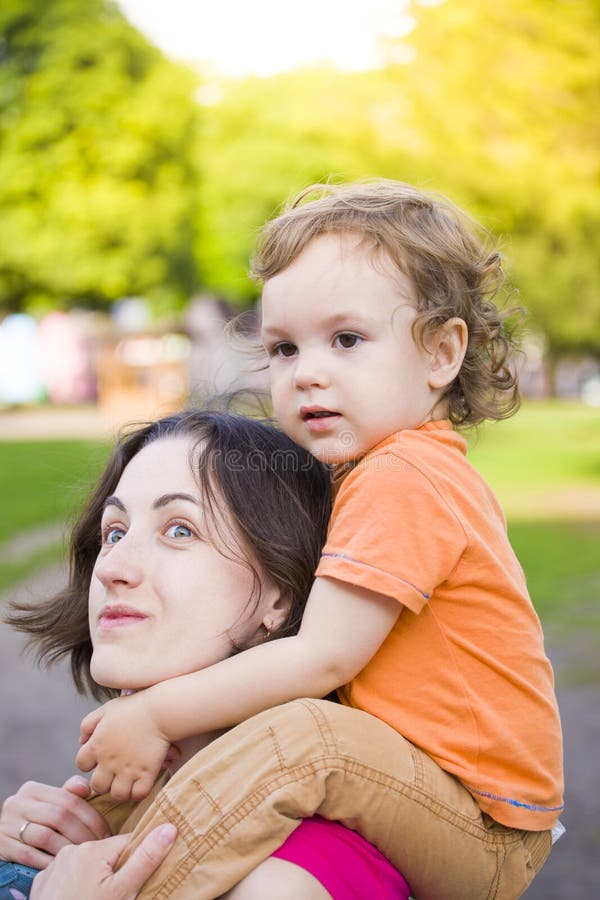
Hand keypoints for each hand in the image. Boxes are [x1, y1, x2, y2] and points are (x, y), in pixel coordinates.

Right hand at [0, 776, 109, 869]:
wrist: (7, 840)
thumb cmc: (36, 823)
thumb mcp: (50, 806)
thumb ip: (69, 795)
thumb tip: (86, 787)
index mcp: (32, 789)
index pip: (69, 800)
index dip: (92, 818)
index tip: (106, 834)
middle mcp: (17, 802)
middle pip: (59, 817)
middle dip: (82, 835)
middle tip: (97, 849)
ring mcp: (6, 824)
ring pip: (45, 836)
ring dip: (67, 850)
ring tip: (82, 859)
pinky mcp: (1, 845)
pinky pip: (29, 855)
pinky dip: (48, 862)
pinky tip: (61, 867)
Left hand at [30, 824, 176, 898]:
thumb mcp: (123, 891)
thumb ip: (145, 859)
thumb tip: (170, 827)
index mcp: (92, 849)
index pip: (128, 842)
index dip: (138, 858)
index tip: (140, 877)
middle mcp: (71, 850)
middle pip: (107, 854)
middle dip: (116, 870)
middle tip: (118, 895)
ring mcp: (54, 866)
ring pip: (87, 864)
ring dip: (96, 877)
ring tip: (98, 899)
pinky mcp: (43, 882)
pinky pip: (68, 875)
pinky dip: (76, 884)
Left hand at [77, 693, 170, 801]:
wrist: (160, 709)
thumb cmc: (133, 707)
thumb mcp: (106, 709)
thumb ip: (88, 724)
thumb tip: (81, 741)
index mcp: (97, 745)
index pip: (81, 765)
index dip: (90, 763)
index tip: (101, 759)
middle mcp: (109, 761)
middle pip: (98, 786)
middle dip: (105, 782)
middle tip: (115, 774)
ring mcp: (128, 769)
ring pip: (118, 795)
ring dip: (123, 790)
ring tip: (129, 781)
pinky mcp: (146, 773)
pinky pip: (139, 795)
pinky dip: (140, 791)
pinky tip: (143, 781)